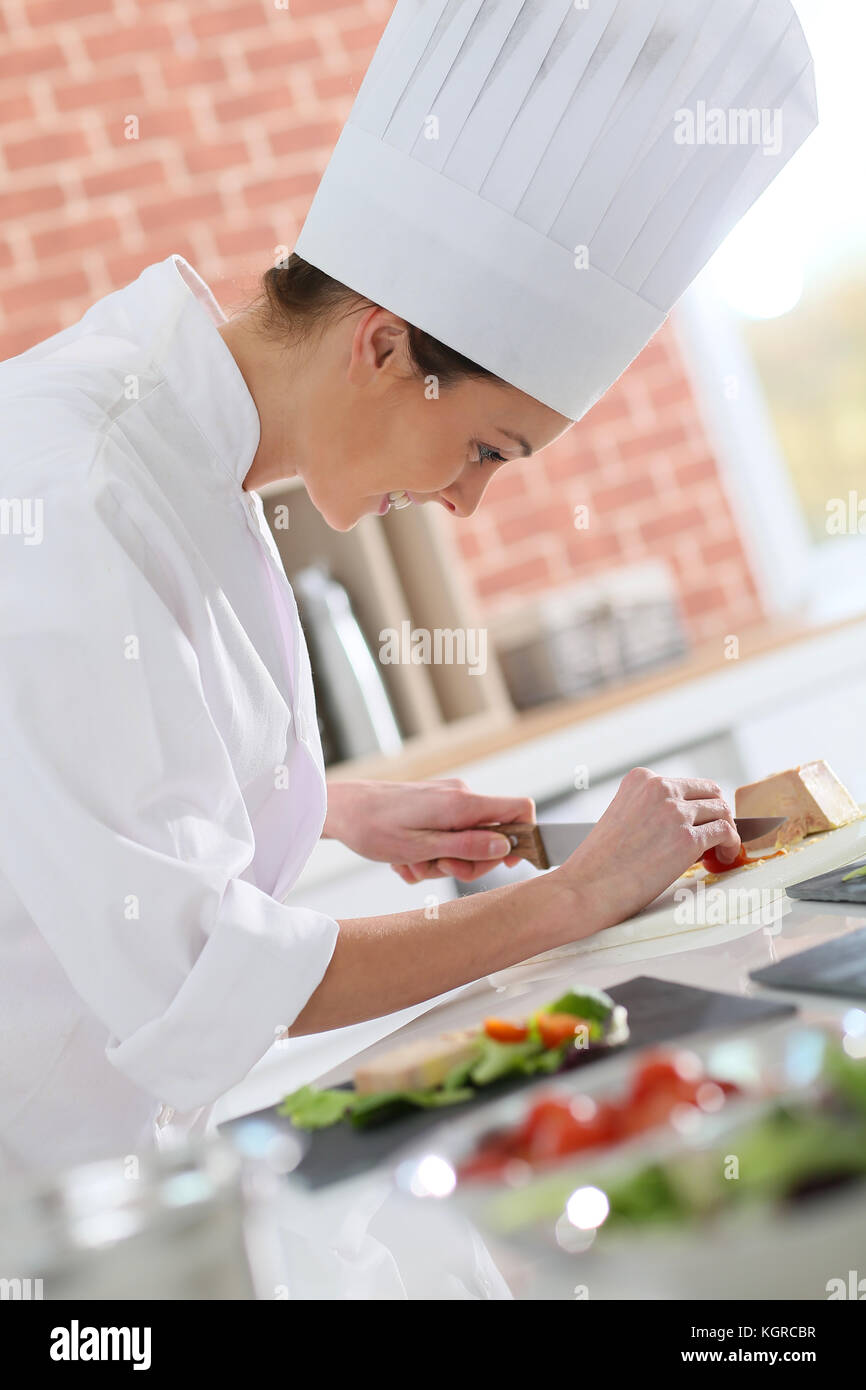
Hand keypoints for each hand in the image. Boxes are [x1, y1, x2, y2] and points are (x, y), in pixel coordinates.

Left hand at [323, 778, 535, 881]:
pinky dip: (430, 852)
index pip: (519, 809)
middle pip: (492, 836)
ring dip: (440, 861)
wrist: (341, 808)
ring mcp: (447, 799)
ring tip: (410, 863)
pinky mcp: (434, 805)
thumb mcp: (421, 847)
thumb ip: (467, 846)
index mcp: (462, 802)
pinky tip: (404, 858)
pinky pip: (446, 835)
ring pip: (465, 841)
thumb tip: (506, 846)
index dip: (521, 839)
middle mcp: (460, 796)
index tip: (504, 864)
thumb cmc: (373, 827)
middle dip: (466, 861)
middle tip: (434, 868)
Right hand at [555, 767, 741, 932]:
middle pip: (711, 793)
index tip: (697, 827)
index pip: (686, 785)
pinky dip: (731, 846)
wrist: (585, 888)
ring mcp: (674, 812)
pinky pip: (726, 833)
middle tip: (714, 840)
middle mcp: (659, 788)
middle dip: (716, 815)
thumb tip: (691, 822)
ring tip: (717, 854)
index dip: (697, 808)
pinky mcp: (687, 839)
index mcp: (641, 779)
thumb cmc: (600, 863)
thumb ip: (652, 810)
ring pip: (722, 812)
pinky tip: (721, 859)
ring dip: (726, 833)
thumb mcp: (622, 816)